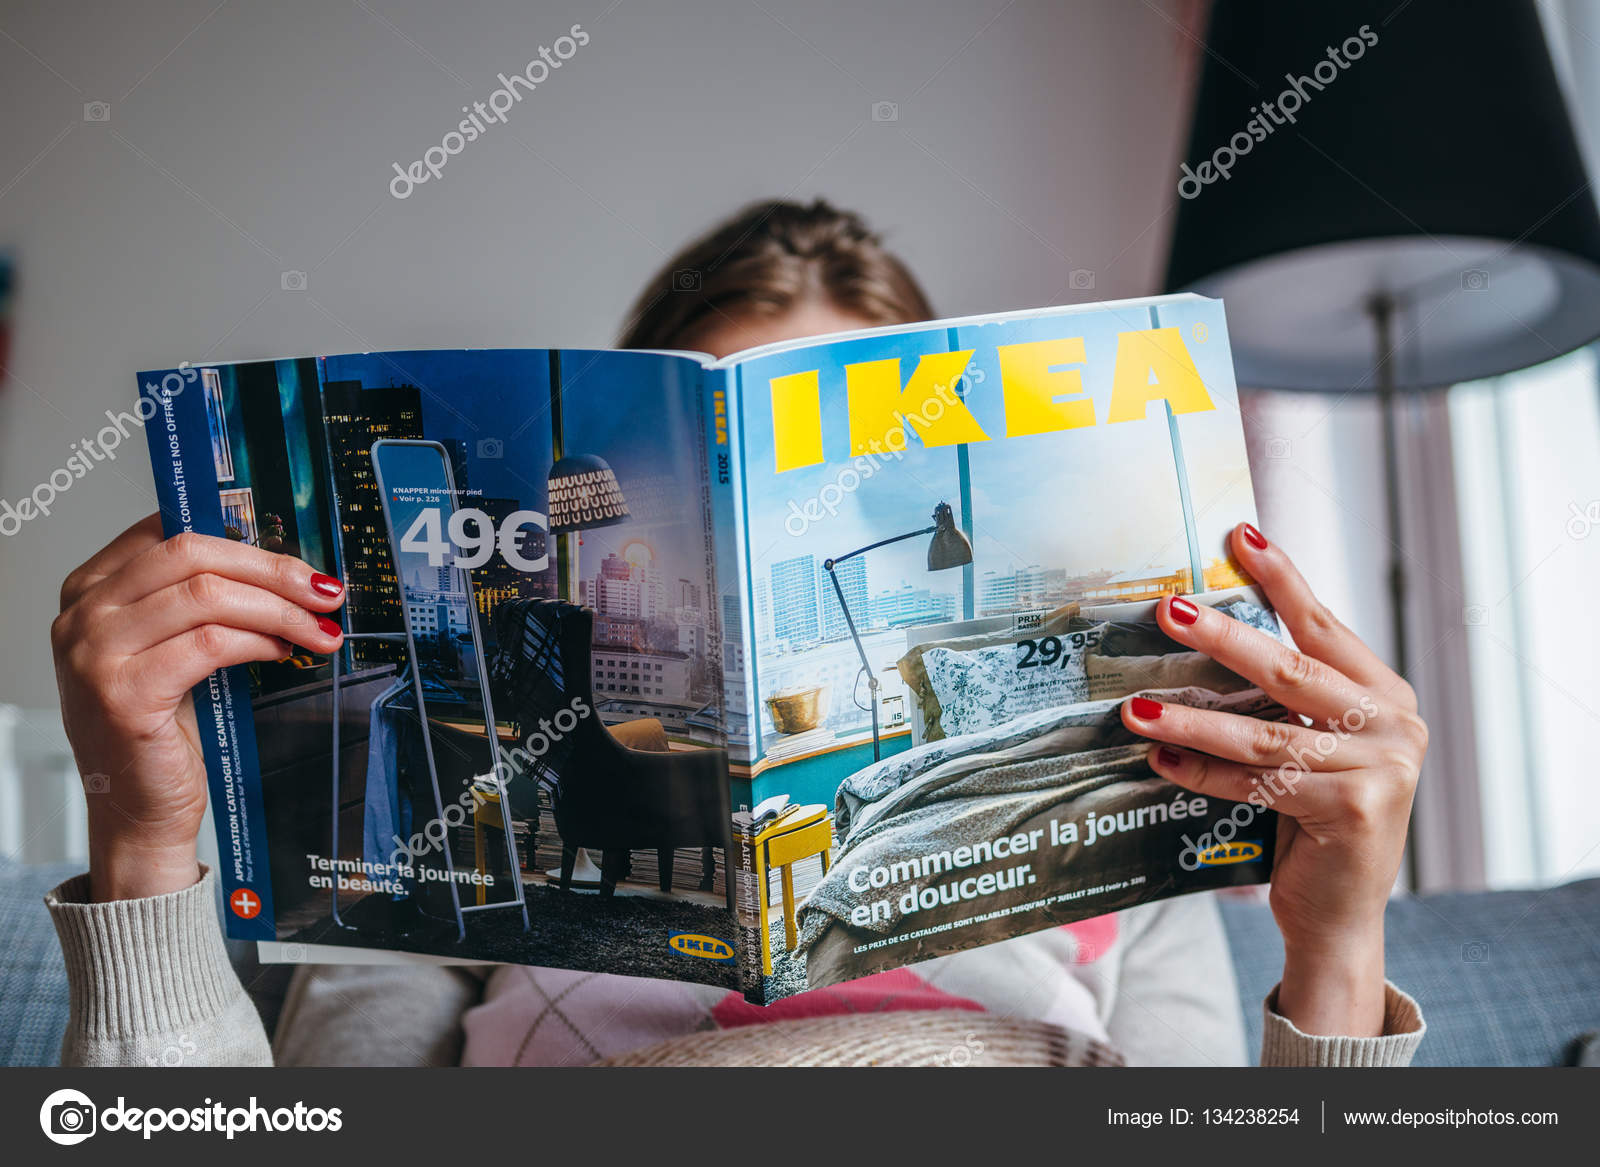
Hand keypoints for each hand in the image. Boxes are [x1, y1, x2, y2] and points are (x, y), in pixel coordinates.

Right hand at [52, 515, 346, 901]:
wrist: (138, 811)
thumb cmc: (160, 728)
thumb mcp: (168, 648)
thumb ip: (197, 600)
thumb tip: (277, 562)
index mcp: (88, 590)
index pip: (169, 531)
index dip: (243, 538)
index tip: (295, 559)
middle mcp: (81, 616)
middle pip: (191, 554)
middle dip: (272, 568)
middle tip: (325, 590)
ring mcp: (95, 654)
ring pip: (207, 596)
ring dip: (279, 609)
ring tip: (318, 628)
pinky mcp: (124, 694)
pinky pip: (212, 644)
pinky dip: (260, 642)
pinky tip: (284, 652)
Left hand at [1121, 522, 1426, 1036]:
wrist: (1340, 912)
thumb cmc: (1314, 816)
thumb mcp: (1312, 743)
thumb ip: (1286, 695)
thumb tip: (1205, 626)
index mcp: (1385, 694)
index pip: (1322, 625)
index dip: (1280, 578)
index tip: (1239, 536)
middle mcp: (1394, 724)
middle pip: (1290, 669)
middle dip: (1222, 636)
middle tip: (1166, 610)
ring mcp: (1380, 769)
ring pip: (1265, 733)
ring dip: (1191, 719)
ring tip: (1135, 704)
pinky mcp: (1353, 812)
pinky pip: (1258, 784)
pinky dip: (1202, 773)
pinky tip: (1158, 760)